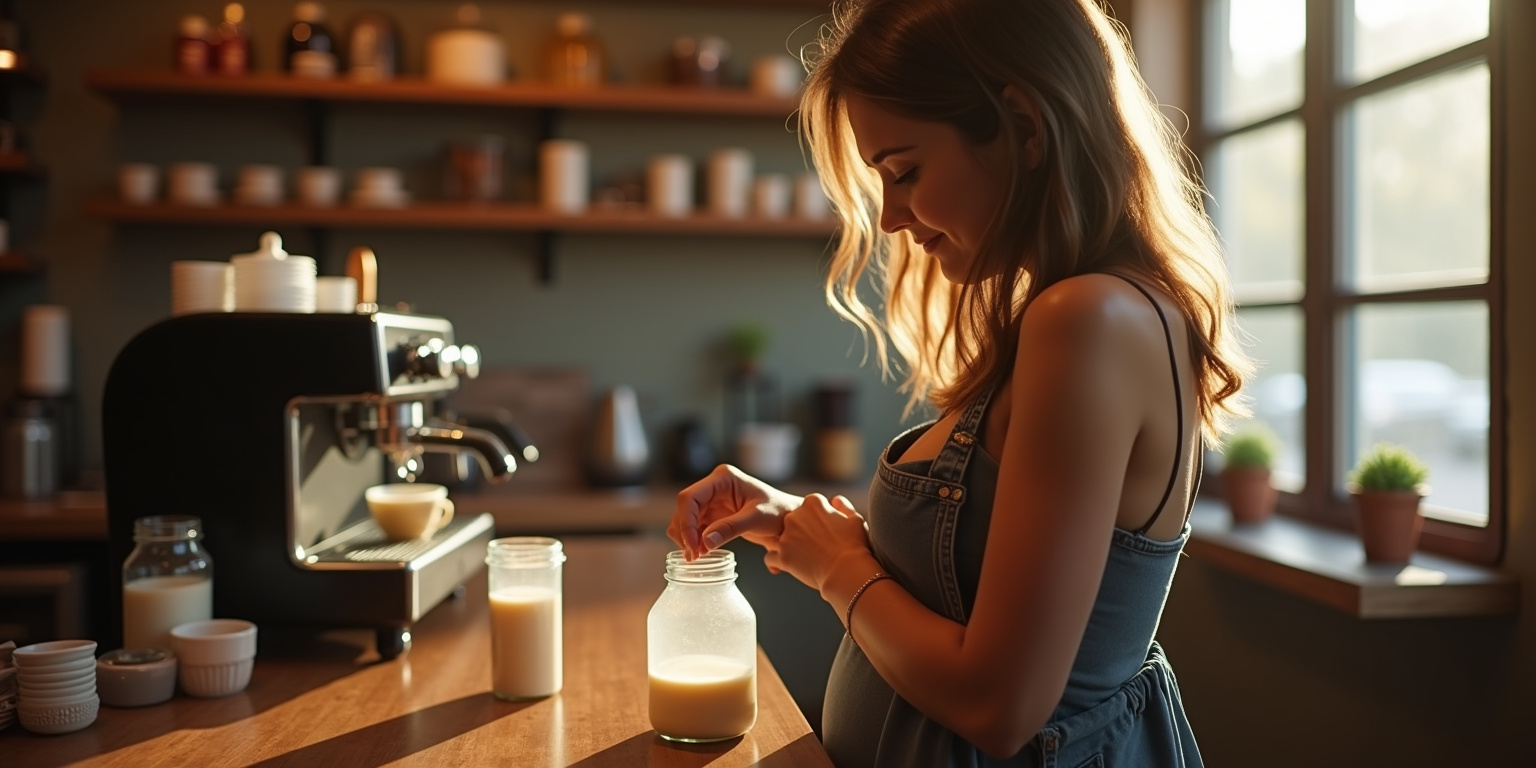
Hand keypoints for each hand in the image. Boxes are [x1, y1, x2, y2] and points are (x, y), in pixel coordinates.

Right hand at [669, 464, 801, 559]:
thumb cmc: (780, 512)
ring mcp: (713, 501)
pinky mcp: (714, 515)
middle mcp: (714, 487)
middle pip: (685, 509)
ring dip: (687, 538)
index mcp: (722, 478)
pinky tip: (701, 554)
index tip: (692, 545)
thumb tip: (704, 543)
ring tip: (697, 557)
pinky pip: (696, 528)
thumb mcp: (757, 519)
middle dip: (685, 532)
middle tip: (694, 556)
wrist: (791, 519)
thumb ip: (731, 528)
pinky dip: (694, 541)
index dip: (686, 522)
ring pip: (687, 519)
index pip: (690, 497)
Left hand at [764, 494, 870, 591]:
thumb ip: (844, 506)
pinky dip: (778, 563)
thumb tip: (835, 500)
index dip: (816, 520)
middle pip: (792, 522)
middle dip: (799, 532)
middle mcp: (795, 516)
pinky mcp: (781, 556)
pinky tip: (788, 568)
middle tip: (813, 546)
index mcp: (813, 502)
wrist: (847, 572)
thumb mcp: (855, 520)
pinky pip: (771, 557)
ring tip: (803, 559)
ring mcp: (786, 536)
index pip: (809, 508)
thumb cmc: (855, 546)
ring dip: (788, 547)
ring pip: (780, 539)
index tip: (823, 531)